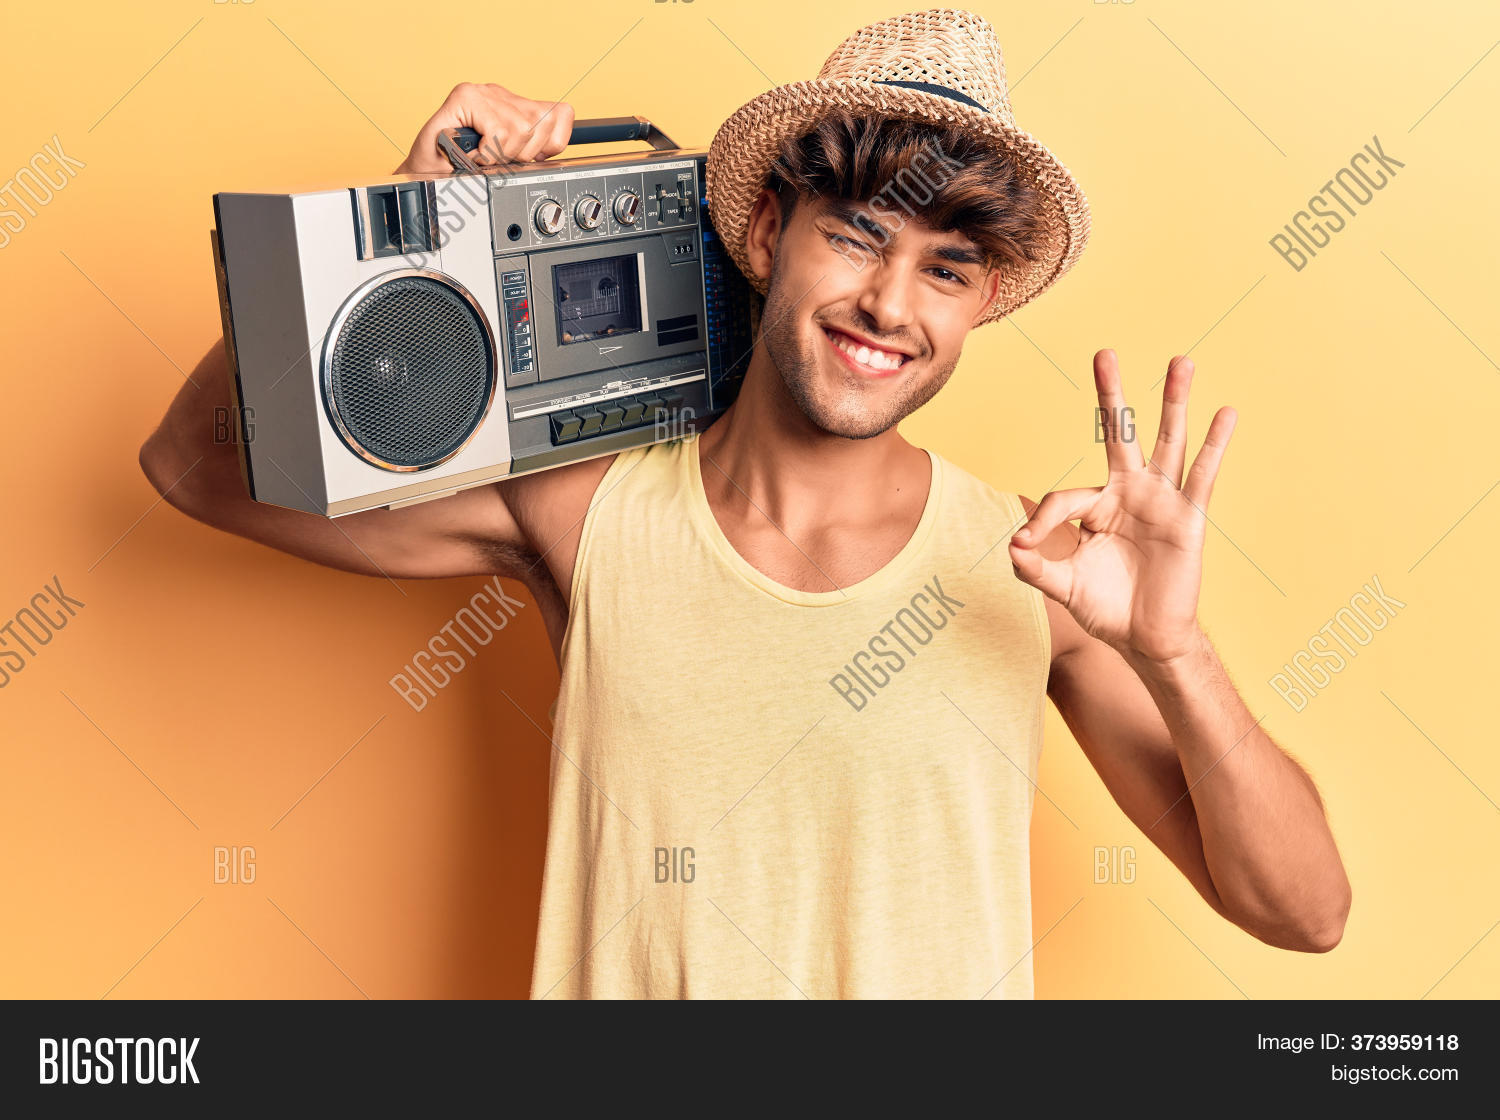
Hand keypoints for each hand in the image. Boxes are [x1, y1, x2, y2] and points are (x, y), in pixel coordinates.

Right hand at [395, 83, 574, 174]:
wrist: (425, 175)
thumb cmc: (462, 169)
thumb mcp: (509, 159)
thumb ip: (532, 147)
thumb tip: (555, 148)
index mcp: (515, 105)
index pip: (561, 114)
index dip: (553, 143)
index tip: (534, 157)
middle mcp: (500, 94)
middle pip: (542, 124)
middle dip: (524, 154)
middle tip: (500, 161)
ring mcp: (482, 92)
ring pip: (520, 129)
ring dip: (502, 155)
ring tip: (484, 158)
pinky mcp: (465, 97)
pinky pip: (498, 132)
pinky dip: (487, 153)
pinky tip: (473, 154)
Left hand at [1007, 349, 1236, 664]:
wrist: (1145, 639)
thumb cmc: (1106, 608)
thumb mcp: (1062, 587)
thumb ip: (1035, 568)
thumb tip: (1012, 545)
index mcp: (1096, 507)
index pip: (1066, 498)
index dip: (1043, 520)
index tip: (1027, 545)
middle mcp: (1128, 494)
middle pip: (1120, 436)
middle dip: (1112, 396)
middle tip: (1104, 353)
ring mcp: (1160, 502)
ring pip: (1166, 443)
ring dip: (1173, 402)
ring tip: (1181, 362)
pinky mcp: (1188, 519)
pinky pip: (1202, 476)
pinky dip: (1215, 445)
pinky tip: (1225, 414)